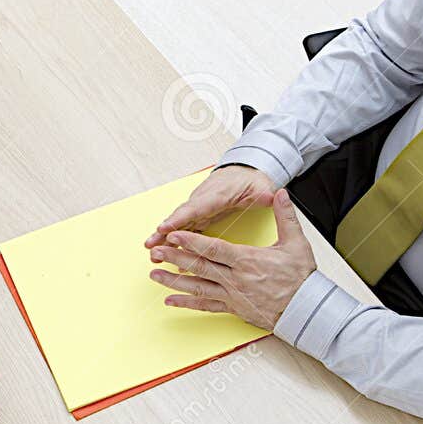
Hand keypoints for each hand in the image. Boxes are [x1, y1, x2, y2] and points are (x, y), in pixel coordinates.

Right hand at [144, 164, 275, 248]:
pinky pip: (182, 226)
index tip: (166, 227)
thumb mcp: (262, 188)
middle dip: (165, 230)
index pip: (197, 207)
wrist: (244, 173)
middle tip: (151, 244)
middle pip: (181, 216)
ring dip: (163, 236)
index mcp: (217, 194)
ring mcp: (198, 206)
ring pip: (178, 222)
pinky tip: (161, 250)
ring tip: (151, 250)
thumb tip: (271, 196)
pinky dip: (170, 238)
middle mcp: (202, 199)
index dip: (180, 218)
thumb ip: (264, 194)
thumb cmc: (251, 182)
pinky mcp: (198, 214)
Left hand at [147, 189, 316, 329]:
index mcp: (247, 260)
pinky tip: (170, 301)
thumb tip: (281, 193)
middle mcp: (235, 279)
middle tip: (157, 251)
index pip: (213, 249)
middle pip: (199, 267)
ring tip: (154, 274)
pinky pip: (205, 305)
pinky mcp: (232, 308)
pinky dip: (187, 303)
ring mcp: (232, 296)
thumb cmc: (301, 278)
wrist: (307, 310)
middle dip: (175, 258)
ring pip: (197, 287)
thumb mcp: (296, 243)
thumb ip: (285, 216)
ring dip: (174, 281)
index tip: (174, 235)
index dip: (191, 241)